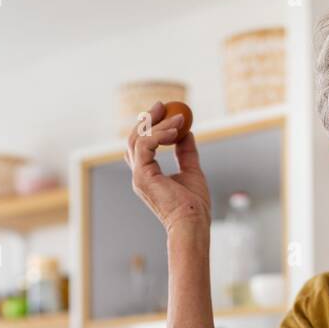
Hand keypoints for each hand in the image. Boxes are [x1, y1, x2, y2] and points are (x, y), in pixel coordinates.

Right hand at [125, 101, 210, 233]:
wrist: (193, 222)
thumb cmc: (194, 205)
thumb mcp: (192, 170)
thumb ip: (186, 152)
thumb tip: (187, 132)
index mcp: (147, 175)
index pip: (140, 146)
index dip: (149, 126)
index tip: (164, 111)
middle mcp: (139, 175)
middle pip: (134, 139)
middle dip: (147, 119)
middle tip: (162, 105)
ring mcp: (138, 176)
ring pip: (139, 139)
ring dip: (158, 124)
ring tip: (179, 119)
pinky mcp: (142, 176)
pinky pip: (145, 145)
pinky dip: (160, 134)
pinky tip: (176, 131)